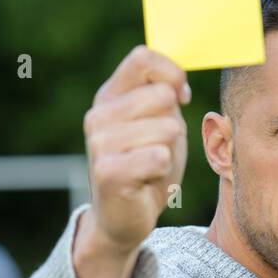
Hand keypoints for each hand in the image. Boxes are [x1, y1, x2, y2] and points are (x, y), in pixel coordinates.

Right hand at [76, 45, 190, 277]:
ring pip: (166, 128)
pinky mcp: (108, 172)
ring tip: (151, 167)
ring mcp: (100, 144)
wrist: (121, 219)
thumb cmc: (146, 167)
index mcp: (109, 97)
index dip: (172, 74)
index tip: (180, 98)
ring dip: (169, 152)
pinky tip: (146, 182)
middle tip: (157, 148)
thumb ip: (165, 96)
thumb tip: (178, 85)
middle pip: (162, 95)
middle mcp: (98, 116)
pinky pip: (159, 157)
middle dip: (173, 125)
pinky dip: (162, 173)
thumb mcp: (158, 123)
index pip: (143, 58)